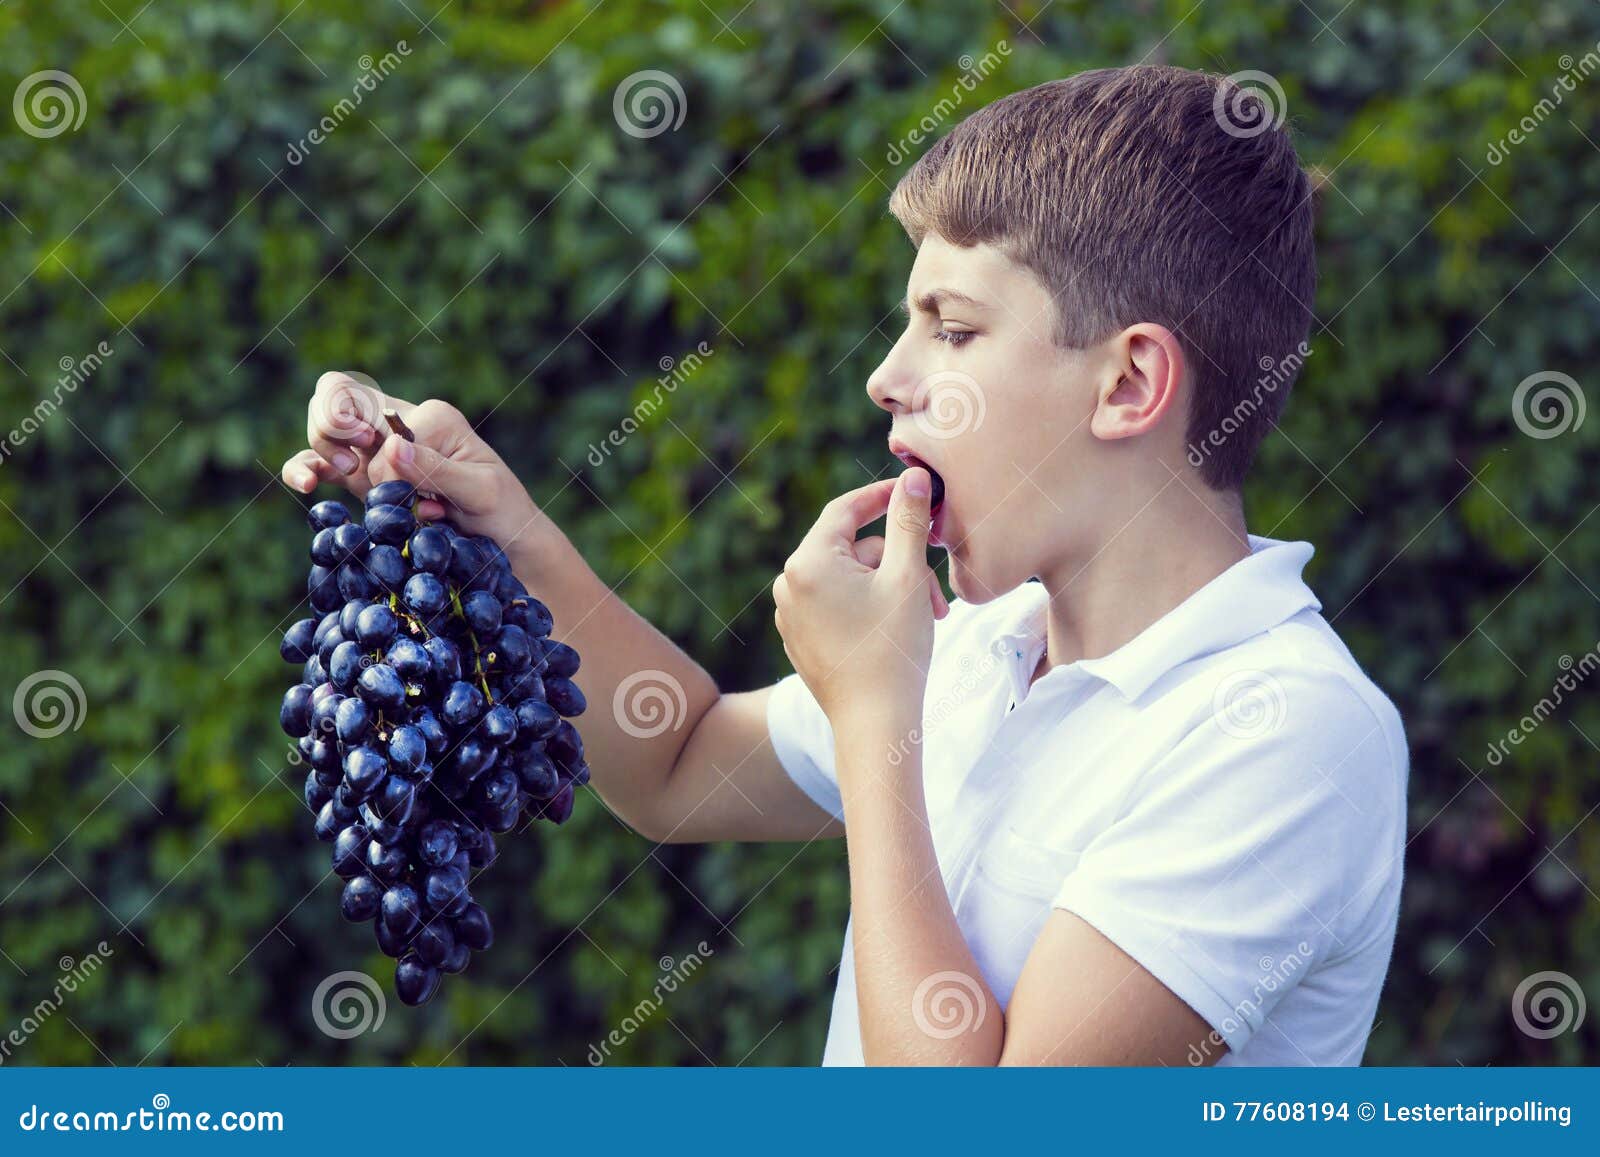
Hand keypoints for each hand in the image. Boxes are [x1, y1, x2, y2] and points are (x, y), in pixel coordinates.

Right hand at [281, 371, 540, 550]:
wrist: (505, 546)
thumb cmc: (502, 513)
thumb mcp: (481, 491)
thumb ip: (437, 469)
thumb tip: (390, 447)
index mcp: (431, 416)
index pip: (380, 413)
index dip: (379, 451)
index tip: (401, 478)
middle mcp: (401, 424)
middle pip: (337, 394)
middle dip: (335, 428)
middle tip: (354, 463)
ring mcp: (378, 451)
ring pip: (324, 425)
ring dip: (322, 448)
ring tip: (346, 472)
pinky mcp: (365, 480)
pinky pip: (320, 464)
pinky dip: (303, 468)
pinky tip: (304, 486)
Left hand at [771, 468, 948, 723]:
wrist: (875, 725)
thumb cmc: (893, 651)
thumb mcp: (907, 577)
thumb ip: (909, 521)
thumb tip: (914, 477)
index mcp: (807, 563)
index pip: (846, 509)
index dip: (883, 496)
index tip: (916, 492)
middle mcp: (789, 585)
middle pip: (853, 549)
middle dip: (898, 563)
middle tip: (934, 592)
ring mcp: (791, 615)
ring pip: (850, 579)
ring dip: (891, 589)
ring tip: (925, 618)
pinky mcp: (801, 640)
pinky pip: (838, 606)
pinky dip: (870, 609)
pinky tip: (898, 632)